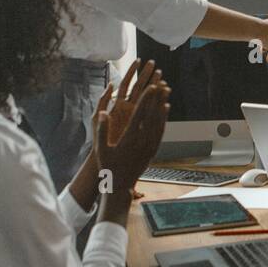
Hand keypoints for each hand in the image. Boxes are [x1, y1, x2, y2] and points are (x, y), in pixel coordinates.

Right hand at [93, 69, 170, 195]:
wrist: (120, 184)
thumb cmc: (108, 166)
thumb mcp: (101, 149)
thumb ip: (102, 130)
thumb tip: (104, 112)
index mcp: (130, 138)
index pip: (140, 114)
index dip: (147, 99)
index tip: (151, 86)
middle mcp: (143, 140)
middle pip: (153, 114)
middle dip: (158, 97)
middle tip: (162, 82)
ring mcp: (150, 145)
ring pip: (159, 121)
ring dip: (163, 104)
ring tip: (166, 90)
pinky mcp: (153, 149)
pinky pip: (161, 130)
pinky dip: (164, 118)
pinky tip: (165, 109)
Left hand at [103, 59, 159, 136]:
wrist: (105, 157)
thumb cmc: (100, 138)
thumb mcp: (97, 118)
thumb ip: (103, 101)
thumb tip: (111, 84)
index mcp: (117, 104)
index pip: (127, 84)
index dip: (132, 71)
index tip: (139, 60)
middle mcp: (127, 108)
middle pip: (139, 88)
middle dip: (147, 75)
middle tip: (155, 64)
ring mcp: (135, 116)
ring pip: (148, 99)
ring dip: (155, 88)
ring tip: (164, 80)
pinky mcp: (141, 125)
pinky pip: (152, 113)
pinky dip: (158, 105)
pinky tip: (166, 99)